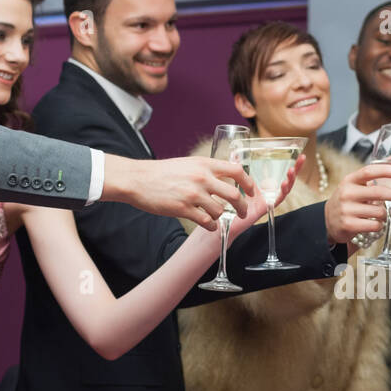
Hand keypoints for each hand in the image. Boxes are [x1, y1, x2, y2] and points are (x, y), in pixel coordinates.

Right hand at [106, 155, 253, 228]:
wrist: (138, 179)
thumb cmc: (163, 172)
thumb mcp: (189, 163)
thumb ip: (207, 169)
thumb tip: (227, 177)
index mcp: (204, 164)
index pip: (237, 171)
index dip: (249, 183)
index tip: (252, 191)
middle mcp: (202, 178)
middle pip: (235, 195)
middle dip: (243, 207)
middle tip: (242, 213)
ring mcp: (193, 194)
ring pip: (220, 211)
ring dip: (221, 217)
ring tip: (216, 218)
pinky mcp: (183, 209)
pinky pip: (206, 222)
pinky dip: (211, 226)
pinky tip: (209, 225)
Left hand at [234, 160, 297, 231]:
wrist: (229, 217)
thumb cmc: (235, 200)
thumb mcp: (238, 181)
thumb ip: (239, 169)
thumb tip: (235, 154)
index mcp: (266, 184)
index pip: (280, 171)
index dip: (288, 160)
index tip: (295, 148)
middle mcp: (271, 191)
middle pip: (288, 178)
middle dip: (296, 167)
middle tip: (302, 158)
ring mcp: (271, 199)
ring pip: (286, 188)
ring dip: (291, 179)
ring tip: (292, 170)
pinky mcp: (268, 207)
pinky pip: (278, 199)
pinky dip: (283, 191)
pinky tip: (284, 183)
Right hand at [325, 162, 390, 243]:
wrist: (327, 221)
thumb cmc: (348, 203)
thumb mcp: (355, 188)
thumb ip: (372, 185)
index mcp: (350, 180)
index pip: (368, 171)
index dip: (385, 171)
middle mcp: (347, 193)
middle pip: (378, 192)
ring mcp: (347, 209)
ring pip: (379, 211)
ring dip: (385, 214)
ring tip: (379, 215)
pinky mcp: (348, 224)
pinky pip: (374, 225)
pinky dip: (379, 225)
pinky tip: (374, 224)